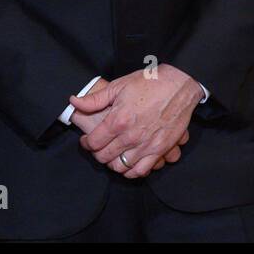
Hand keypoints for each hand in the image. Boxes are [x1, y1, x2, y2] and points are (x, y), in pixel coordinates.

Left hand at [70, 64, 199, 177]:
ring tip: (112, 155)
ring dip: (113, 164)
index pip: (93, 143)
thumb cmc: (149, 82)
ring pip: (120, 167)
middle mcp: (131, 136)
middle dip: (97, 154)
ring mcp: (146, 145)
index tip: (86, 140)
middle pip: (104, 157)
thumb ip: (95, 99)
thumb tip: (74, 102)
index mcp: (118, 120)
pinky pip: (141, 171)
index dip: (86, 143)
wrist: (179, 84)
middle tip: (98, 147)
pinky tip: (128, 163)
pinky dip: (131, 171)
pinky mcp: (161, 149)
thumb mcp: (119, 86)